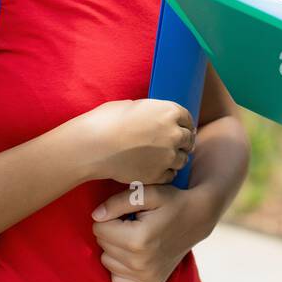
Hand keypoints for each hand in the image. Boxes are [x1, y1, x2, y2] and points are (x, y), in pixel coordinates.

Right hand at [66, 99, 195, 185]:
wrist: (92, 146)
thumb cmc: (106, 121)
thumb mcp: (132, 106)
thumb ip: (150, 112)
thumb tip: (153, 116)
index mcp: (169, 111)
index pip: (188, 119)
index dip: (184, 124)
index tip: (181, 129)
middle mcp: (174, 133)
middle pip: (188, 139)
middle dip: (182, 142)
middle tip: (172, 145)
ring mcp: (168, 156)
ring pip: (182, 159)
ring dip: (175, 159)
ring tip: (162, 158)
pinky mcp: (158, 174)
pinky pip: (170, 175)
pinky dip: (164, 173)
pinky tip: (154, 169)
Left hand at [90, 181, 215, 281]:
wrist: (198, 219)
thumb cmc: (172, 202)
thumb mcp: (148, 193)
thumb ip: (119, 201)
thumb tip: (96, 216)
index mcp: (139, 239)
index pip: (99, 228)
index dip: (110, 216)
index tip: (127, 213)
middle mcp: (141, 263)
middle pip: (102, 245)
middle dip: (113, 232)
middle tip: (133, 224)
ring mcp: (146, 277)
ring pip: (107, 262)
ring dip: (116, 249)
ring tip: (136, 238)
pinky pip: (117, 280)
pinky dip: (122, 268)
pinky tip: (135, 255)